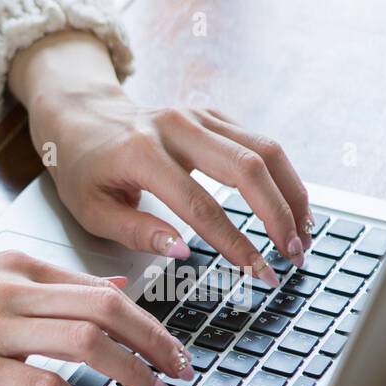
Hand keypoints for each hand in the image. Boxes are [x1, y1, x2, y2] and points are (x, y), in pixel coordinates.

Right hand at [0, 251, 191, 385]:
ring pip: (86, 343)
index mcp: (13, 267)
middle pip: (106, 310)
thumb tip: (110, 286)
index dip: (146, 319)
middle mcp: (8, 291)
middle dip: (155, 343)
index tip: (169, 346)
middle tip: (181, 370)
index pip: (99, 287)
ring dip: (132, 372)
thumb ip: (43, 285)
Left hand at [10, 32, 311, 286]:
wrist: (82, 117)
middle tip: (293, 254)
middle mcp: (177, 127)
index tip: (256, 270)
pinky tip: (291, 205)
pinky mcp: (213, 115)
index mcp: (142, 154)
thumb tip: (182, 251)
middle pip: (247, 168)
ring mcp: (199, 116)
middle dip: (277, 215)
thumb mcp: (91, 210)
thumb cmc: (83, 169)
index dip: (233, 241)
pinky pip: (258, 142)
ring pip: (265, 149)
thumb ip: (136, 231)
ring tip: (303, 233)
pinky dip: (281, 175)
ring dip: (292, 193)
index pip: (199, 204)